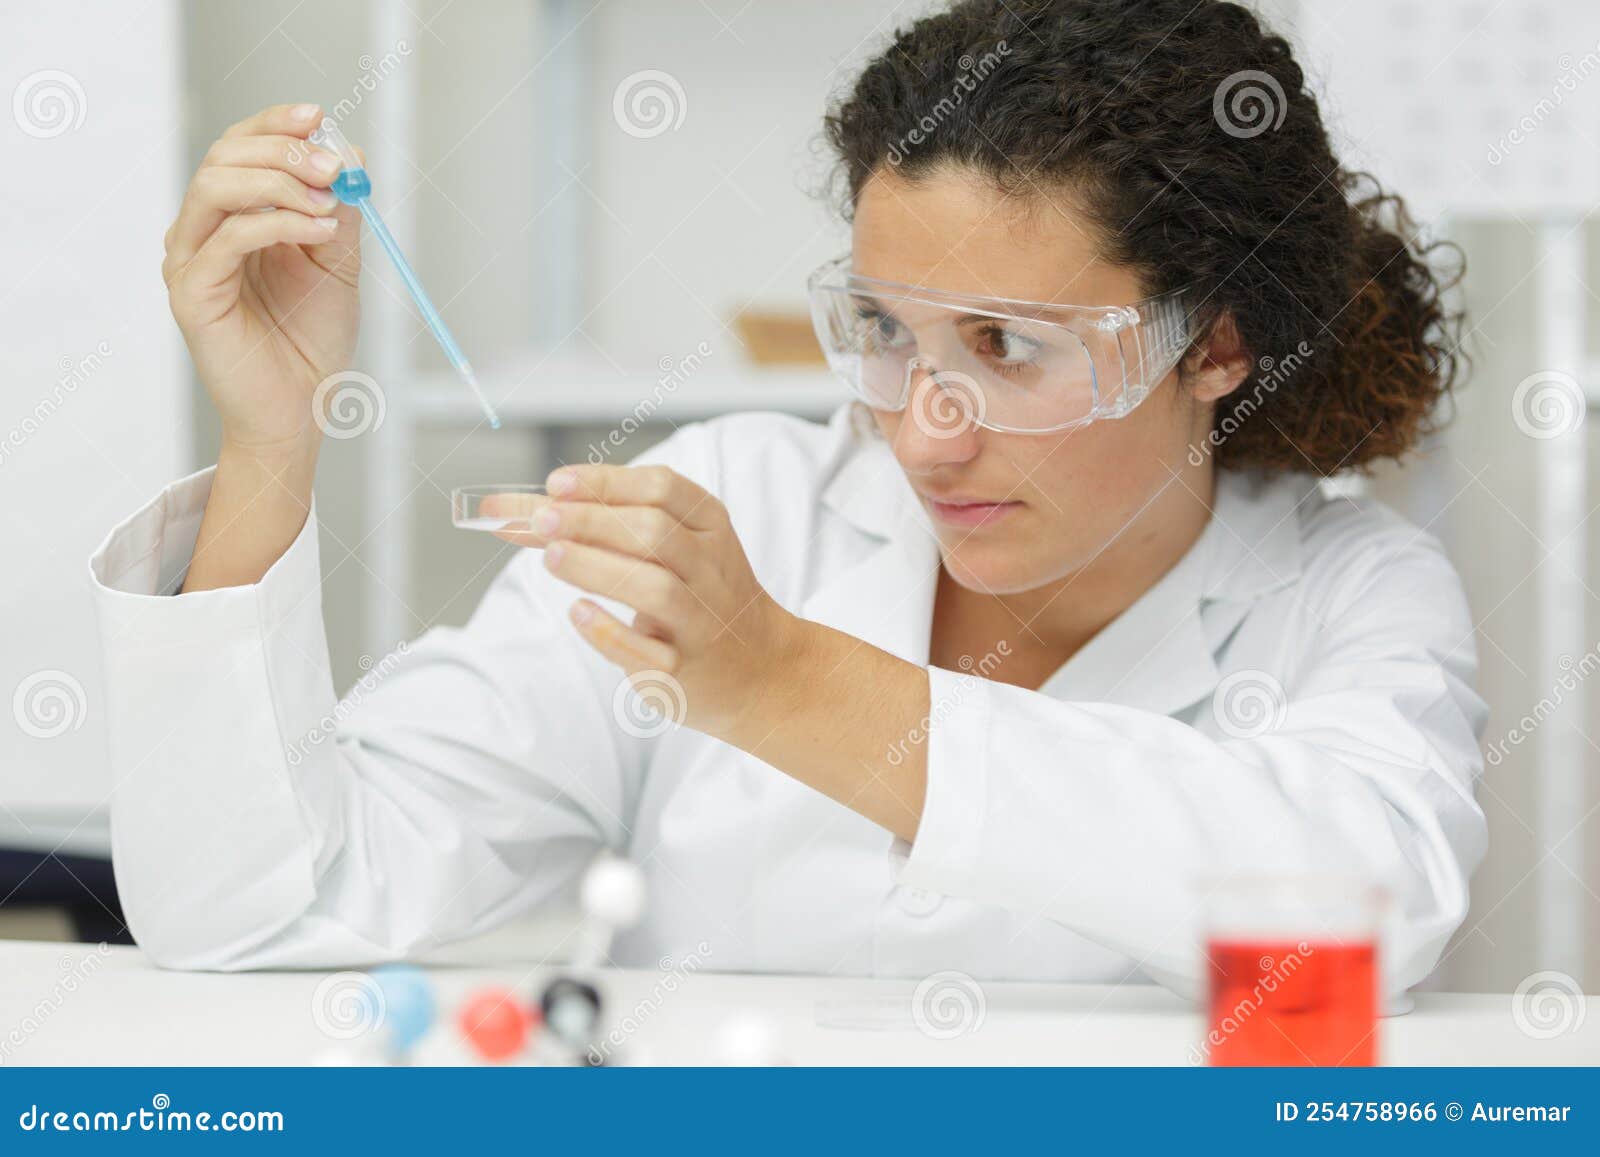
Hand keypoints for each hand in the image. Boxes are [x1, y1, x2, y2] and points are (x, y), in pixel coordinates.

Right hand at [162, 102, 361, 453]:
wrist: (299, 411)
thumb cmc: (311, 341)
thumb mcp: (338, 263)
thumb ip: (338, 211)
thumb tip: (349, 154)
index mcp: (233, 218)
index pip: (240, 148)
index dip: (275, 124)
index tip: (318, 115)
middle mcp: (203, 233)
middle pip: (225, 158)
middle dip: (284, 151)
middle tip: (333, 166)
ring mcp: (191, 262)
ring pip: (216, 187)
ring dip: (279, 183)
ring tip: (327, 203)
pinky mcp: (192, 294)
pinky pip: (227, 238)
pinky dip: (277, 223)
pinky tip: (317, 230)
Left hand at [493, 464, 802, 740]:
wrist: (761, 670)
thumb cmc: (699, 597)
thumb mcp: (673, 550)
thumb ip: (607, 526)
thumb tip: (525, 512)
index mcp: (709, 527)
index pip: (662, 489)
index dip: (606, 482)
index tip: (555, 483)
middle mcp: (711, 570)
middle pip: (654, 533)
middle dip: (592, 520)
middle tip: (541, 519)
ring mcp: (700, 622)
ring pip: (655, 587)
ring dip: (597, 567)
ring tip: (551, 556)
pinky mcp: (683, 670)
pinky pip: (648, 652)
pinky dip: (610, 631)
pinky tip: (578, 612)